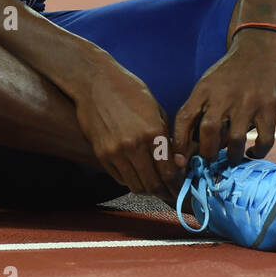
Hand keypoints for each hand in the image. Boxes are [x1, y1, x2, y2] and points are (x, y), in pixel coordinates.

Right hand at [72, 59, 178, 198]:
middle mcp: (134, 145)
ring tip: (153, 186)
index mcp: (153, 132)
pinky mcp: (102, 154)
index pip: (169, 171)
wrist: (95, 82)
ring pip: (135, 186)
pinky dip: (130, 180)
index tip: (180, 187)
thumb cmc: (129, 91)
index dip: (177, 184)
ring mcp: (116, 152)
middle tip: (170, 194)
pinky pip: (120, 178)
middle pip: (153, 184)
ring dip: (147, 189)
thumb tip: (178, 162)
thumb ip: (166, 137)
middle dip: (164, 192)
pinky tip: (136, 174)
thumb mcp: (155, 110)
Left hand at [172, 28, 275, 167]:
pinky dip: (258, 151)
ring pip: (235, 139)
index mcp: (204, 89)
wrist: (260, 47)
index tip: (179, 161)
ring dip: (232, 156)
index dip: (179, 143)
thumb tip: (192, 144)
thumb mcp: (209, 82)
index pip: (184, 118)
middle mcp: (224, 95)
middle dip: (207, 153)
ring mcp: (247, 101)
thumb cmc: (232, 71)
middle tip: (210, 161)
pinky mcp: (269, 106)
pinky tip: (253, 152)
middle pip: (208, 131)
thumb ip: (201, 108)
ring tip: (232, 159)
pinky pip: (264, 138)